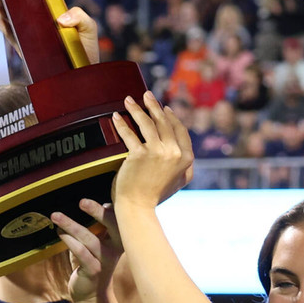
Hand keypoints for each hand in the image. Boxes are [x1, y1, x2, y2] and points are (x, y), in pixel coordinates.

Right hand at [0, 0, 99, 65]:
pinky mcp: (27, 50)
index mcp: (49, 16)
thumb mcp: (88, 28)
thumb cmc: (87, 50)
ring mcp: (31, 38)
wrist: (84, 74)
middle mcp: (37, 26)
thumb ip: (79, 16)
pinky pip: (12, 36)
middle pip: (14, 10)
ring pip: (9, 21)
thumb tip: (60, 18)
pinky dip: (1, 27)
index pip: (29, 2)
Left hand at [51, 199, 121, 302]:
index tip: (95, 200)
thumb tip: (96, 205)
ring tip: (56, 216)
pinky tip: (60, 233)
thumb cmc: (93, 263)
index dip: (110, 208)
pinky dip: (69, 241)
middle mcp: (116, 248)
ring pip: (89, 238)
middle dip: (97, 212)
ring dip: (71, 225)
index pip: (118, 219)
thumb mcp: (98, 244)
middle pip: (111, 225)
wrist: (92, 293)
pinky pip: (81, 252)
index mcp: (120, 239)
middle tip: (82, 202)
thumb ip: (99, 227)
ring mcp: (105, 259)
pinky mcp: (93, 270)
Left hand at [110, 92, 194, 210]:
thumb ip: (185, 166)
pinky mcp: (139, 155)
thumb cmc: (156, 195)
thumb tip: (187, 154)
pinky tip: (116, 116)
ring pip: (147, 124)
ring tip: (129, 100)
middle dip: (154, 106)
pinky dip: (121, 123)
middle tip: (146, 95)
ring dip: (137, 109)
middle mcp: (174, 153)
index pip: (180, 131)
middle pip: (164, 123)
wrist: (139, 208)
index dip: (172, 117)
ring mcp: (158, 153)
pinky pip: (129, 134)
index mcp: (186, 159)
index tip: (164, 108)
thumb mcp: (179, 181)